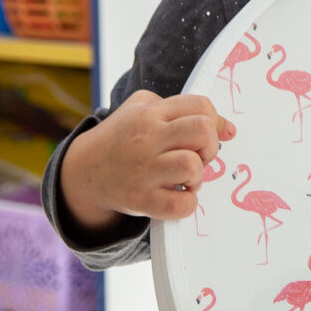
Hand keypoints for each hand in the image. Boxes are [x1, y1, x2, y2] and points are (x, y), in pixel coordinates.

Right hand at [58, 90, 235, 234]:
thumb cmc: (120, 139)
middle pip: (202, 132)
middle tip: (199, 156)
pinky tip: (177, 196)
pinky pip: (180, 204)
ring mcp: (143, 170)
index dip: (215, 120)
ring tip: (185, 179)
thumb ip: (179, 108)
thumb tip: (226, 128)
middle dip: (210, 146)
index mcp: (150, 114)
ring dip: (197, 176)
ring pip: (192, 166)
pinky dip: (187, 203)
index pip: (200, 106)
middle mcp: (147, 139)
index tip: (213, 134)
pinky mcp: (140, 200)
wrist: (83, 172)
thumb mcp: (139, 108)